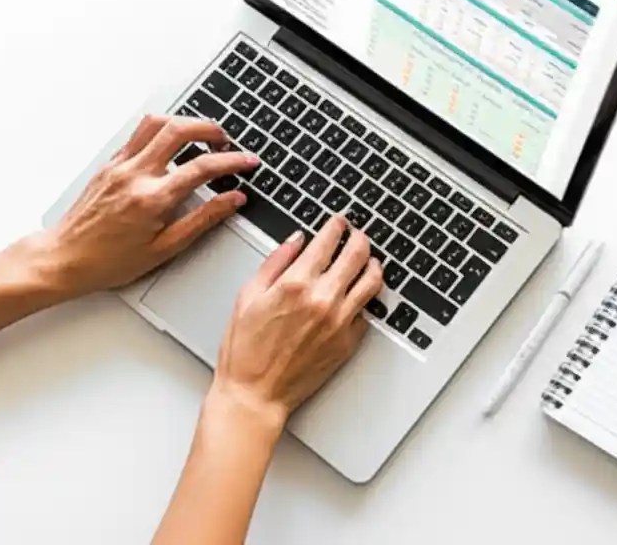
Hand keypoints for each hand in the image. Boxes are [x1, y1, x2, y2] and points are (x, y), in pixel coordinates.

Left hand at [36, 115, 259, 299]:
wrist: (63, 259)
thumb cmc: (109, 261)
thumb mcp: (165, 249)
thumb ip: (203, 219)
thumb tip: (232, 201)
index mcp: (152, 199)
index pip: (201, 168)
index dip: (232, 162)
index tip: (247, 162)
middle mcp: (134, 175)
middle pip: (178, 130)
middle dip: (209, 129)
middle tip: (226, 141)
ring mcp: (119, 166)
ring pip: (155, 124)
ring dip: (183, 122)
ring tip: (200, 135)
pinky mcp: (109, 165)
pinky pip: (138, 135)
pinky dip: (160, 131)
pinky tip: (170, 144)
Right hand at [212, 216, 381, 425]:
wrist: (255, 394)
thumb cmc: (245, 351)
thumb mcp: (248, 297)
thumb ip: (274, 263)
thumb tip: (295, 240)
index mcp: (295, 284)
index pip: (328, 241)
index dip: (337, 226)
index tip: (339, 222)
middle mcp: (323, 300)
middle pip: (357, 255)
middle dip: (359, 238)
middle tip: (357, 235)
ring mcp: (340, 321)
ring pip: (372, 281)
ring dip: (372, 264)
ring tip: (368, 260)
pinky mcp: (348, 342)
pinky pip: (366, 312)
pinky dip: (365, 298)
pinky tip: (357, 295)